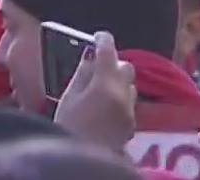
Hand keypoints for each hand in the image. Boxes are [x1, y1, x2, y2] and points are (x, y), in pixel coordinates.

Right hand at [53, 31, 136, 152]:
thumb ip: (82, 75)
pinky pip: (128, 102)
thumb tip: (90, 56)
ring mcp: (130, 111)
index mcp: (106, 85)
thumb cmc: (68, 128)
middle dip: (114, 63)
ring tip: (99, 87)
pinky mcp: (131, 125)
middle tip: (96, 66)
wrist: (85, 162)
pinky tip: (104, 106)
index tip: (98, 36)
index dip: (103, 40)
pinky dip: (119, 98)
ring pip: (129, 86)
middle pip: (126, 67)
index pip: (109, 52)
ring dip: (118, 81)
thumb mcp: (68, 98)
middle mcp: (124, 95)